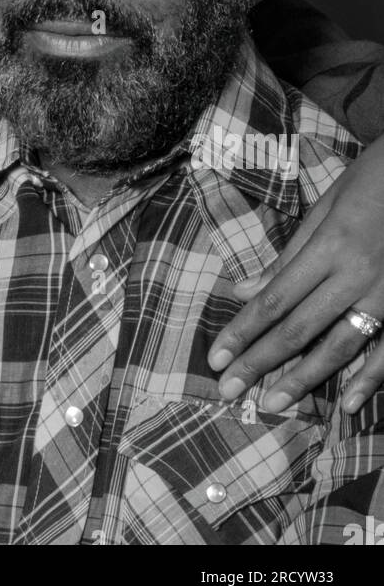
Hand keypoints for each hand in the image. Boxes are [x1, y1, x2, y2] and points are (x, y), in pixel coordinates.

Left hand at [208, 137, 383, 413]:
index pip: (275, 299)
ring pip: (339, 345)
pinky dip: (369, 379)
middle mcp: (356, 275)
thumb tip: (244, 290)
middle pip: (298, 328)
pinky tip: (347, 403)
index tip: (216, 358)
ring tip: (272, 403)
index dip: (242, 331)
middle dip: (260, 361)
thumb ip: (289, 255)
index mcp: (329, 246)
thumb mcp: (326, 207)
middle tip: (227, 389)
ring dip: (304, 378)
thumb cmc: (372, 181)